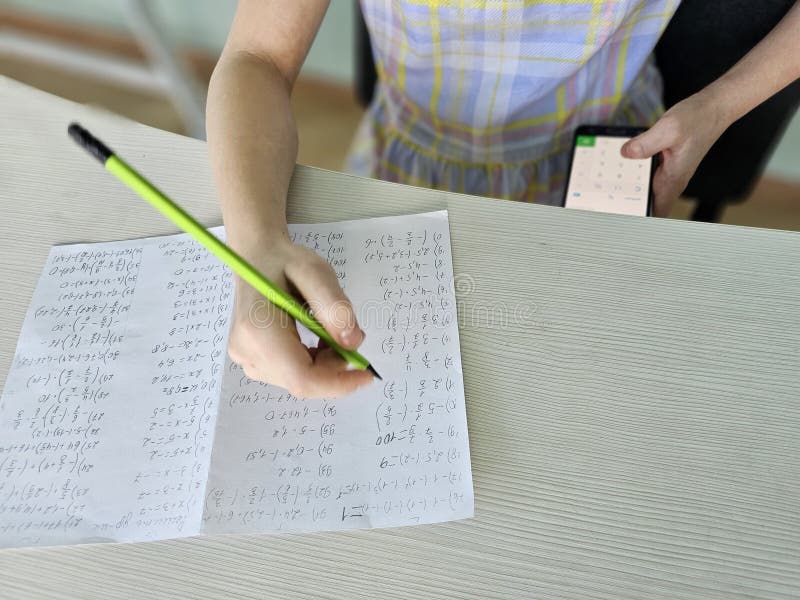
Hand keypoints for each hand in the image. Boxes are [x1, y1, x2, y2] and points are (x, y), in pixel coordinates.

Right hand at [227, 238, 373, 398]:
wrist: (257, 257)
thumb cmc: (285, 261)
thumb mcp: (316, 272)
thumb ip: (335, 307)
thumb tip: (352, 343)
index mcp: (259, 331)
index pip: (302, 378)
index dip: (338, 384)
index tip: (366, 373)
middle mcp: (247, 351)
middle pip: (302, 382)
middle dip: (334, 368)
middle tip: (348, 337)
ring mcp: (246, 359)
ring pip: (299, 381)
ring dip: (325, 365)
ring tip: (329, 332)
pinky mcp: (252, 360)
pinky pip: (291, 375)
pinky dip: (314, 364)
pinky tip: (318, 340)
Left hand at [621, 90, 728, 216]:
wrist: (714, 108)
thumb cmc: (698, 119)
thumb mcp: (668, 129)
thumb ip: (645, 144)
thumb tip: (626, 154)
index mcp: (673, 179)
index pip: (656, 212)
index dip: (639, 218)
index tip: (621, 216)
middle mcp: (672, 180)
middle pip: (648, 203)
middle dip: (629, 204)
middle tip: (609, 200)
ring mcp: (670, 172)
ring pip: (647, 190)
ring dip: (631, 189)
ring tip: (609, 186)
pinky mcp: (667, 163)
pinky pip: (648, 175)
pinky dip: (636, 174)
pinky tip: (623, 167)